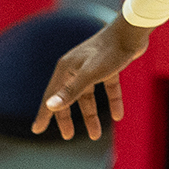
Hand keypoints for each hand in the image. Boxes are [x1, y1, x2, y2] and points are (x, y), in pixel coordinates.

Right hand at [32, 17, 153, 139]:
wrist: (132, 31)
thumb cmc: (110, 52)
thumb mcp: (90, 75)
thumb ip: (71, 91)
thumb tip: (50, 106)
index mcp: (66, 69)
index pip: (51, 96)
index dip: (44, 115)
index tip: (37, 130)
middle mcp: (75, 68)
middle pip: (68, 98)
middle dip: (68, 118)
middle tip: (68, 136)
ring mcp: (92, 66)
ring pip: (88, 96)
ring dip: (91, 116)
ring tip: (96, 135)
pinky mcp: (109, 66)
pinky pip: (107, 88)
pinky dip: (111, 101)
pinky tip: (117, 116)